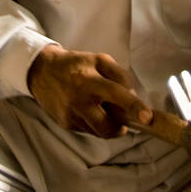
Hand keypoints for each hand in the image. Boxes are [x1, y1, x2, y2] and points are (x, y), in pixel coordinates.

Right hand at [27, 44, 151, 138]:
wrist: (42, 72)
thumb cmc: (76, 64)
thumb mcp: (99, 60)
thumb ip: (120, 75)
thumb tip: (133, 97)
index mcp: (89, 80)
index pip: (115, 94)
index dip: (133, 106)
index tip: (148, 117)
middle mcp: (79, 100)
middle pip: (107, 126)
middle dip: (120, 128)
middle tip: (124, 120)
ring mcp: (71, 114)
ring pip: (99, 131)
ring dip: (108, 126)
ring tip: (103, 110)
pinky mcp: (65, 124)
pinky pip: (88, 130)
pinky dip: (95, 124)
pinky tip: (90, 111)